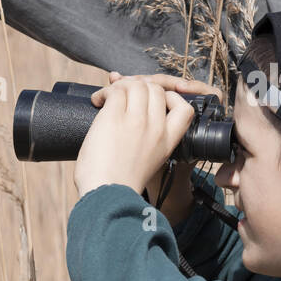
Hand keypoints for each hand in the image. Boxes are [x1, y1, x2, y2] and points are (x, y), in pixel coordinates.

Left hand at [74, 77, 195, 198]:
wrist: (108, 196)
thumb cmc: (119, 183)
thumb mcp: (149, 160)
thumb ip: (149, 138)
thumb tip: (137, 112)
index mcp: (168, 141)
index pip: (184, 107)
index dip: (170, 97)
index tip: (151, 101)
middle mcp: (157, 127)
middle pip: (156, 89)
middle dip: (139, 85)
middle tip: (122, 96)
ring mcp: (137, 121)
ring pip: (136, 85)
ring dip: (120, 86)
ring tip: (106, 99)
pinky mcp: (115, 118)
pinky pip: (115, 90)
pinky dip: (104, 92)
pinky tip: (96, 101)